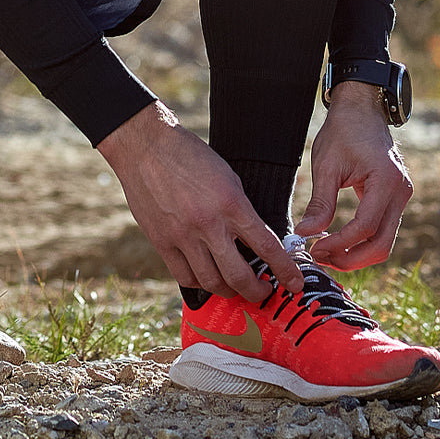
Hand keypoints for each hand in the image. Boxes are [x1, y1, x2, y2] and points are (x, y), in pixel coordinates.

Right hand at [96, 101, 303, 299]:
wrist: (145, 146)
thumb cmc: (189, 155)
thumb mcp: (226, 176)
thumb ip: (239, 209)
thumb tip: (253, 241)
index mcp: (230, 203)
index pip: (266, 246)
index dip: (285, 270)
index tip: (294, 284)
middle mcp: (208, 223)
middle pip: (239, 276)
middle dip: (257, 292)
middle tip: (263, 292)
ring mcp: (182, 235)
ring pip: (211, 282)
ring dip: (229, 291)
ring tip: (235, 287)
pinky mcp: (161, 241)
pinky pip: (185, 276)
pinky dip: (200, 283)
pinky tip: (206, 276)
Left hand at [293, 81, 411, 269]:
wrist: (362, 109)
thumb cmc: (343, 131)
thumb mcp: (326, 165)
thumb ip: (320, 202)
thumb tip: (305, 233)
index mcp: (386, 181)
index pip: (365, 226)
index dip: (339, 243)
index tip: (315, 248)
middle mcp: (400, 192)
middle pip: (381, 244)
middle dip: (350, 259)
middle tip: (321, 258)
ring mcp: (402, 196)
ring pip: (384, 241)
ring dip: (357, 254)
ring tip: (327, 253)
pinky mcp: (395, 198)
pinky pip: (383, 229)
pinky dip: (363, 241)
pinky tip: (339, 240)